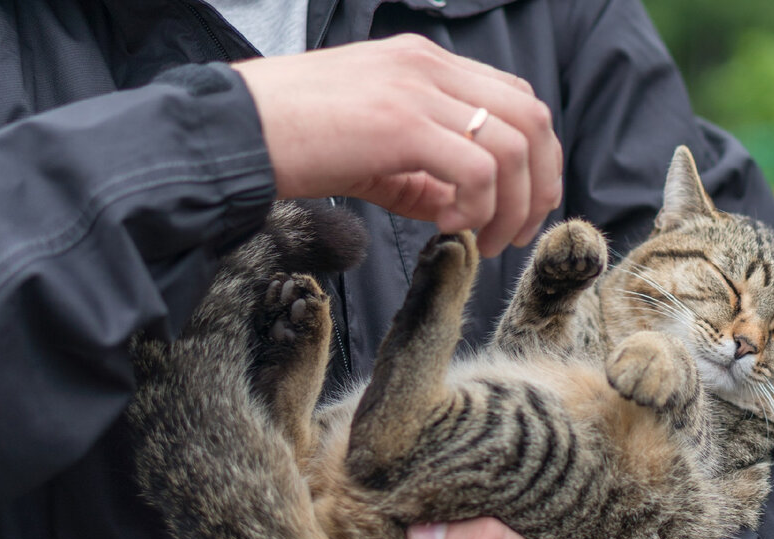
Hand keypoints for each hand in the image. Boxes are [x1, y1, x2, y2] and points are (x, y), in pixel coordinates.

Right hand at [232, 35, 562, 256]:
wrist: (235, 132)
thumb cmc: (294, 140)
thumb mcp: (373, 150)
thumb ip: (424, 173)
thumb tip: (462, 210)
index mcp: (425, 63)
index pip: (516, 99)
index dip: (535, 158)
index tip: (519, 207)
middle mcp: (429, 66)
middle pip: (532, 118)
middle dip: (539, 185)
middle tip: (515, 233)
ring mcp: (417, 90)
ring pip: (514, 146)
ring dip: (511, 206)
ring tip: (483, 241)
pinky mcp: (400, 125)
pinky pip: (477, 170)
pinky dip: (478, 208)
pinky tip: (449, 228)